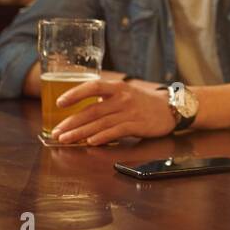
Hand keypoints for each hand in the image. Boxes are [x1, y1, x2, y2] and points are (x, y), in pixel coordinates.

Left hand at [52, 79, 176, 144]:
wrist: (171, 108)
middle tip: (57, 131)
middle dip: (72, 122)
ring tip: (66, 139)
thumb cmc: (144, 103)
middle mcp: (122, 98)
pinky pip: (116, 131)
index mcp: (117, 87)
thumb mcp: (125, 94)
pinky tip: (91, 142)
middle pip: (92, 110)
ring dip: (81, 132)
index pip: (93, 87)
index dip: (75, 94)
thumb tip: (81, 113)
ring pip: (101, 123)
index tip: (59, 103)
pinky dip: (103, 137)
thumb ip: (105, 100)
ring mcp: (130, 111)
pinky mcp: (138, 125)